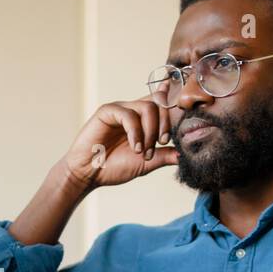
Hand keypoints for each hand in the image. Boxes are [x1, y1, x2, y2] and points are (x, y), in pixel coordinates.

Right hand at [62, 95, 179, 189]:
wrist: (89, 174)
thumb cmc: (114, 167)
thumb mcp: (146, 163)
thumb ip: (164, 156)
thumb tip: (183, 155)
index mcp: (142, 120)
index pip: (160, 101)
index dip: (172, 97)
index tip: (182, 103)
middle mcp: (132, 111)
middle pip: (159, 102)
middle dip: (166, 123)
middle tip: (164, 142)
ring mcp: (120, 109)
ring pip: (147, 107)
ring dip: (150, 131)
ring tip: (144, 151)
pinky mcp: (107, 111)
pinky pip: (128, 115)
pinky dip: (135, 132)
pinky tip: (134, 147)